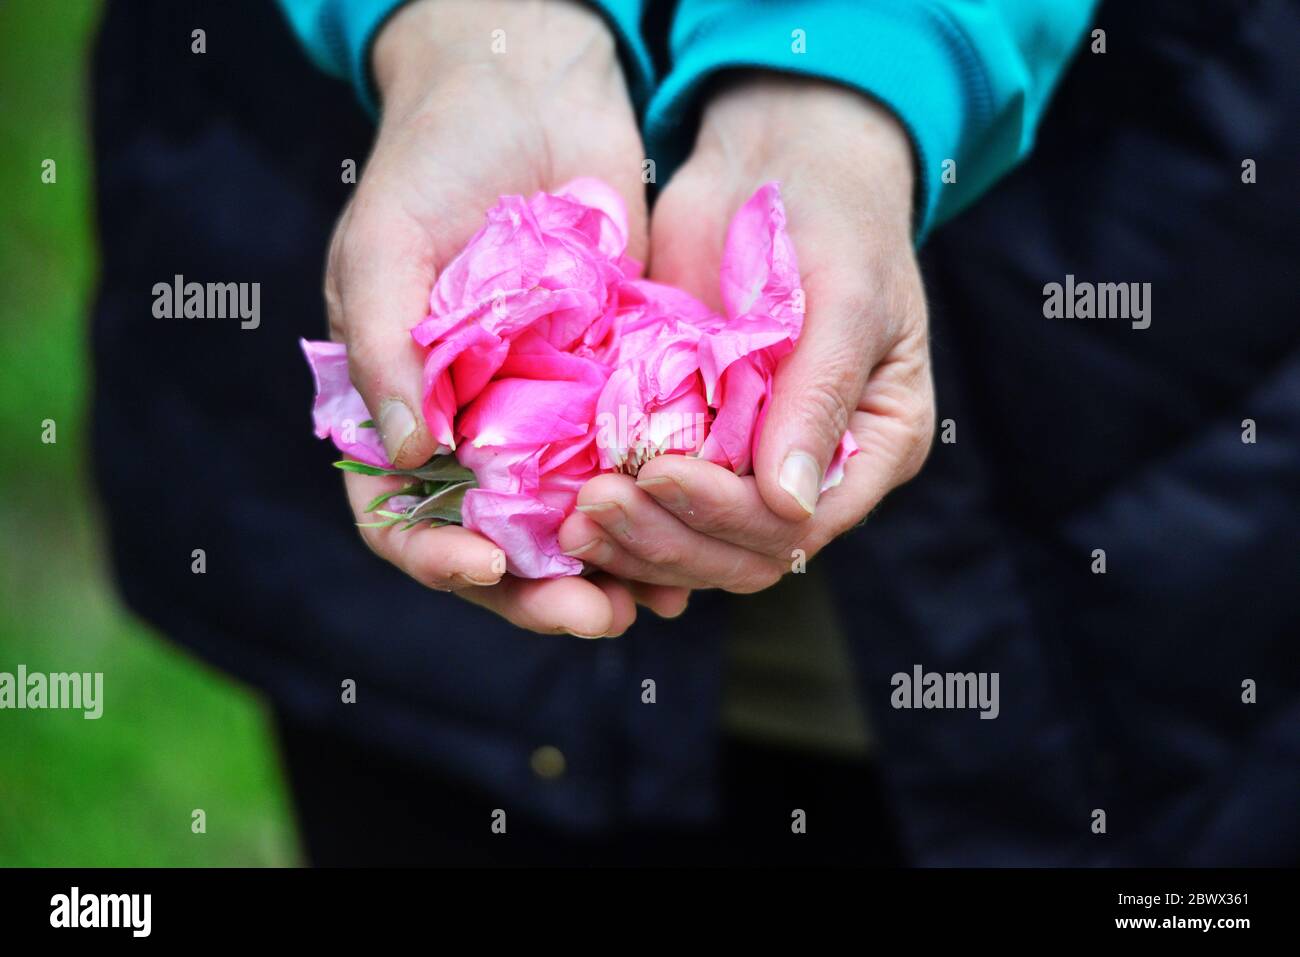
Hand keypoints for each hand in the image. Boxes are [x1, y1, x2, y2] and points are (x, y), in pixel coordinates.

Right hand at [329, 0, 686, 634]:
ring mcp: (544, 411)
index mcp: (400, 405)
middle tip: (589, 614)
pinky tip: (690, 538)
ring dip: (607, 570)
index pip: (399, 512)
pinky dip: (657, 510)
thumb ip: (383, 348)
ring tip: (648, 600)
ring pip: (569, 521)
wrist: (530, 87)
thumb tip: (411, 455)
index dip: (432, 555)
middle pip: (494, 539)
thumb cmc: (436, 160)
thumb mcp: (387, 245)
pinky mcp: (614, 385)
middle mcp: (473, 424)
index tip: (481, 570)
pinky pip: (630, 465)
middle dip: (536, 590)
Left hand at [557, 75, 934, 590]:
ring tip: (573, 518)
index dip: (727, 517)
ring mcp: (747, 462)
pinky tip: (563, 508)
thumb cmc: (834, 216)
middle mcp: (809, 473)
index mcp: (870, 449)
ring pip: (692, 544)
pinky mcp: (691, 439)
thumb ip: (820, 396)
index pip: (797, 527)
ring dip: (632, 540)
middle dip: (667, 540)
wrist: (777, 159)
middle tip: (593, 508)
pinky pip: (654, 502)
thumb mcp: (846, 297)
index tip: (658, 474)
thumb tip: (790, 506)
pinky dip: (615, 513)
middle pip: (740, 554)